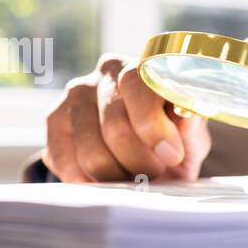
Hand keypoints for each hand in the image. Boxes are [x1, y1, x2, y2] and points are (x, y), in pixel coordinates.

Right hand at [43, 54, 210, 181]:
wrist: (149, 157)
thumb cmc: (175, 143)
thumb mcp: (192, 136)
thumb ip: (191, 123)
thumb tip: (187, 112)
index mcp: (142, 66)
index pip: (136, 84)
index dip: (153, 125)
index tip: (172, 156)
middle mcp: (105, 72)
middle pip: (114, 125)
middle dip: (141, 161)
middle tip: (156, 173)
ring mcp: (75, 95)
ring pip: (90, 151)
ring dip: (118, 176)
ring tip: (135, 177)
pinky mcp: (55, 122)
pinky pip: (66, 162)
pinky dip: (91, 182)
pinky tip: (108, 181)